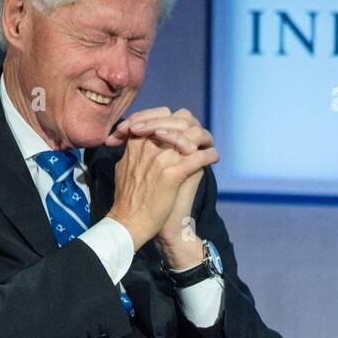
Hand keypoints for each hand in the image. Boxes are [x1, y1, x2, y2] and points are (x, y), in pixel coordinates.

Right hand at [107, 108, 217, 254]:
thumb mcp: (123, 167)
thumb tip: (140, 144)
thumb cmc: (128, 200)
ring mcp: (162, 158)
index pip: (161, 114)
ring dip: (205, 138)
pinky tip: (214, 159)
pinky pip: (198, 157)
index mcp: (137, 141)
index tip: (183, 130)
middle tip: (201, 136)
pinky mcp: (173, 173)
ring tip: (209, 146)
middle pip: (180, 120)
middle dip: (194, 125)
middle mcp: (150, 145)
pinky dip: (209, 156)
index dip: (175, 119)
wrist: (129, 222)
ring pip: (192, 134)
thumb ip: (134, 152)